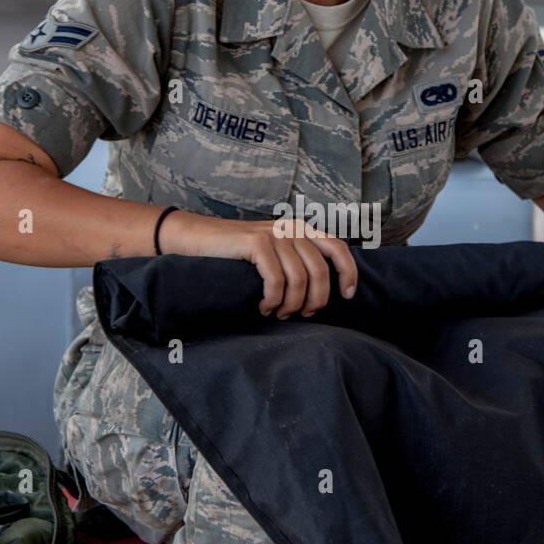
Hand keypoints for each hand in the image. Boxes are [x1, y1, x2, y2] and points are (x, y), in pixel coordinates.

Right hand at [162, 211, 357, 318]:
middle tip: (300, 315)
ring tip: (278, 314)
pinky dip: (273, 300)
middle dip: (315, 301)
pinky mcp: (257, 242)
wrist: (196, 238)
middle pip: (320, 272)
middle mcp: (291, 228)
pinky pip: (276, 280)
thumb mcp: (273, 253)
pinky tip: (264, 307)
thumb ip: (296, 262)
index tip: (348, 296)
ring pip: (299, 280)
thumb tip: (320, 293)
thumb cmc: (235, 255)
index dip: (347, 273)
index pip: (337, 248)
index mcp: (301, 230)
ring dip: (290, 305)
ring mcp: (274, 233)